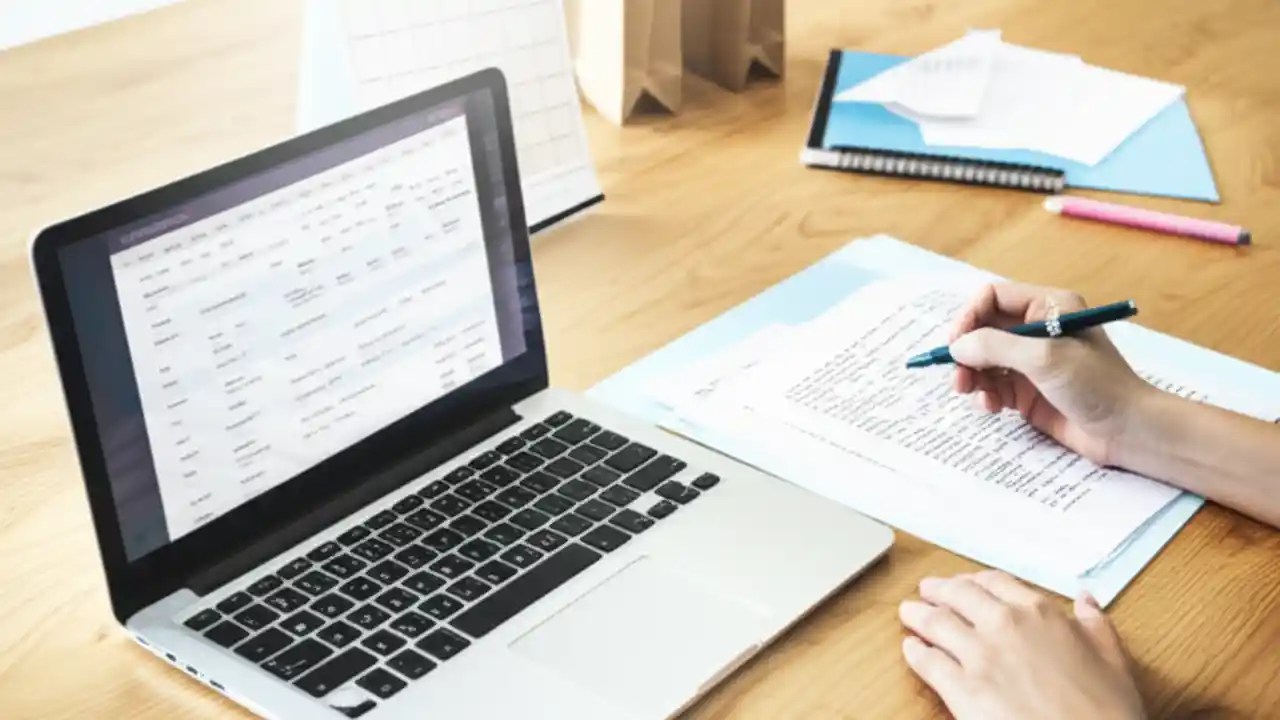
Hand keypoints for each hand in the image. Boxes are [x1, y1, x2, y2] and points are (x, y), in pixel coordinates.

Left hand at [900, 571, 1145, 719]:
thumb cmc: (1106, 711)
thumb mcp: (1113, 660)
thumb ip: (1095, 625)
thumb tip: (1086, 600)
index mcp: (1040, 613)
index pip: (995, 583)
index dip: (975, 581)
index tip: (967, 584)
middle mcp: (1004, 625)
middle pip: (958, 595)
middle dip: (939, 591)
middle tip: (927, 591)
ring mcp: (979, 655)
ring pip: (936, 623)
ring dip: (918, 614)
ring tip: (909, 612)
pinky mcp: (962, 689)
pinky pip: (928, 662)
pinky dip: (915, 652)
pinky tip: (911, 649)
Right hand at [948, 283, 1151, 464]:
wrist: (1128, 431)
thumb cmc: (1096, 385)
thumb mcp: (1044, 358)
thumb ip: (995, 347)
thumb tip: (957, 346)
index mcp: (1048, 307)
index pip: (993, 298)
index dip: (970, 317)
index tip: (956, 344)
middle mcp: (1038, 330)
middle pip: (983, 330)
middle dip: (967, 352)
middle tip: (958, 375)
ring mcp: (1032, 362)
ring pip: (984, 361)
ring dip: (972, 376)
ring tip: (970, 393)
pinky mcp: (1028, 391)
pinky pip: (993, 387)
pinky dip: (986, 395)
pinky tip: (991, 407)